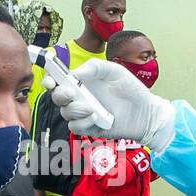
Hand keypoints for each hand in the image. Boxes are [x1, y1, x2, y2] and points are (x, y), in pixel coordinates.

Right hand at [44, 58, 176, 152]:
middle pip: (57, 98)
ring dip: (76, 110)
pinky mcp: (88, 128)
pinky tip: (97, 117)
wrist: (145, 111)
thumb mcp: (114, 71)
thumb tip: (75, 73)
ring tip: (93, 108)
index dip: (50, 80)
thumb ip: (94, 67)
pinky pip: (75, 127)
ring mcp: (83, 114)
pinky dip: (84, 122)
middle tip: (72, 93)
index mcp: (81, 82)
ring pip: (65, 113)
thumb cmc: (130, 89)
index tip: (51, 80)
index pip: (58, 80)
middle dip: (60, 95)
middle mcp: (79, 98)